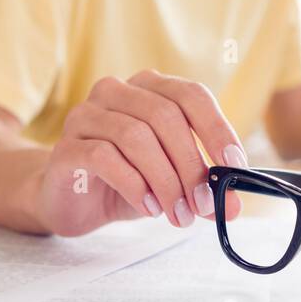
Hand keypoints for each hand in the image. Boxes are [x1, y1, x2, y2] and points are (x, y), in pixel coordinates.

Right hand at [36, 70, 246, 236]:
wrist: (69, 200)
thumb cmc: (126, 181)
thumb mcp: (171, 182)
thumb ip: (201, 189)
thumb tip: (233, 205)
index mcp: (149, 88)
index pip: (191, 94)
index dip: (216, 128)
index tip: (234, 165)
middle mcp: (116, 91)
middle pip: (165, 116)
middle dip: (191, 164)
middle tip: (204, 203)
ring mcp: (86, 115)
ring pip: (136, 136)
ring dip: (165, 180)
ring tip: (178, 213)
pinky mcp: (66, 146)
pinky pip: (104, 156)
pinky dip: (134, 184)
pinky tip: (148, 207)